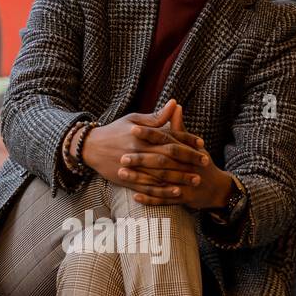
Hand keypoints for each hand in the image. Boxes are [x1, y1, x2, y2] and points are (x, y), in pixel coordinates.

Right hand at [81, 99, 208, 199]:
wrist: (89, 147)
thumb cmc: (113, 131)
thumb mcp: (133, 119)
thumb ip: (155, 116)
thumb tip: (175, 104)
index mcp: (142, 134)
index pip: (169, 136)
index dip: (186, 140)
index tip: (201, 144)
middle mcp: (139, 150)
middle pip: (169, 156)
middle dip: (189, 159)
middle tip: (205, 163)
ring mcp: (133, 166)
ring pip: (161, 173)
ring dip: (180, 177)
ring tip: (196, 180)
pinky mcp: (127, 179)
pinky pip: (148, 186)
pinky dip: (163, 190)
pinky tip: (177, 192)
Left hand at [115, 103, 230, 209]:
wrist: (216, 188)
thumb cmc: (200, 161)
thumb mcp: (193, 144)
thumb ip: (179, 127)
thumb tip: (174, 105)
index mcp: (186, 150)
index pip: (165, 139)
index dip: (149, 134)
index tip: (132, 129)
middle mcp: (185, 167)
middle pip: (161, 161)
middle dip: (141, 159)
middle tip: (122, 156)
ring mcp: (184, 184)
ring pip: (159, 181)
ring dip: (140, 178)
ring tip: (122, 173)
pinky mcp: (182, 199)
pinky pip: (164, 199)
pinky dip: (150, 199)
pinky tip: (134, 196)